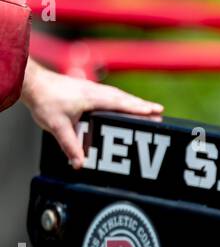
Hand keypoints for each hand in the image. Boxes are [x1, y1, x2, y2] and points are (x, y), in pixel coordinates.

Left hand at [21, 63, 162, 167]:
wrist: (33, 83)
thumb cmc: (45, 100)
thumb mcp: (57, 127)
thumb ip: (70, 146)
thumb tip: (79, 163)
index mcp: (94, 98)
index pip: (123, 104)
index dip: (140, 108)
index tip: (156, 111)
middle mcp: (97, 92)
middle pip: (125, 99)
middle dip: (143, 106)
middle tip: (159, 112)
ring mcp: (93, 89)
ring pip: (119, 96)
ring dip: (133, 102)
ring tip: (146, 109)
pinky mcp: (87, 90)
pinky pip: (111, 95)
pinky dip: (122, 100)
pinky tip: (121, 105)